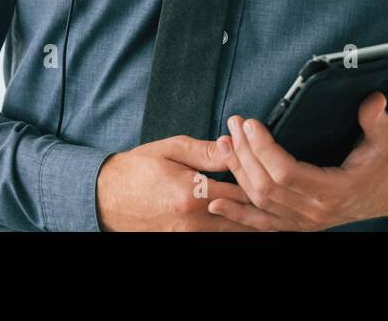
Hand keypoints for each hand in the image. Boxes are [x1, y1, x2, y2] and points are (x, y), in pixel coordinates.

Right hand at [95, 135, 264, 230]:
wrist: (105, 197)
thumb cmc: (136, 170)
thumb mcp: (171, 150)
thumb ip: (206, 151)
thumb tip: (233, 146)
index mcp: (191, 194)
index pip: (240, 191)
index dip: (260, 184)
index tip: (275, 181)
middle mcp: (191, 221)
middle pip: (240, 219)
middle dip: (261, 210)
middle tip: (282, 202)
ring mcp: (186, 236)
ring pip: (230, 233)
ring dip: (248, 223)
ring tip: (269, 215)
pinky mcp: (180, 241)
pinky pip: (213, 237)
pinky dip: (228, 229)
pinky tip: (240, 222)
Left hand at [208, 91, 387, 230]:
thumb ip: (376, 120)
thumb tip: (373, 101)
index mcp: (334, 191)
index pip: (286, 173)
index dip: (263, 149)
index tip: (251, 124)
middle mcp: (316, 211)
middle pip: (266, 185)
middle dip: (245, 154)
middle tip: (233, 125)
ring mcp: (306, 221)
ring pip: (260, 201)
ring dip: (238, 173)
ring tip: (224, 144)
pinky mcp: (300, 223)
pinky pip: (263, 222)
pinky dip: (239, 212)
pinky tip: (218, 201)